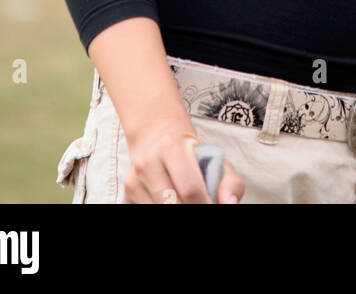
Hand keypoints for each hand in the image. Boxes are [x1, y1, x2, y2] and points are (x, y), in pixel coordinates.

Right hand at [120, 118, 244, 203]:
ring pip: (158, 210)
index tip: (212, 207)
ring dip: (175, 212)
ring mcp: (132, 181)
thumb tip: (229, 204)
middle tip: (200, 204)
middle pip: (172, 205)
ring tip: (186, 202)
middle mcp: (146, 163)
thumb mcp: (216, 162)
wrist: (158, 141)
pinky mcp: (126, 196)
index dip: (205, 205)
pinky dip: (160, 211)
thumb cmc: (193, 156)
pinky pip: (144, 211)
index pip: (190, 190)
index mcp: (170, 146)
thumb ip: (230, 183)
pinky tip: (171, 201)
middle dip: (191, 209)